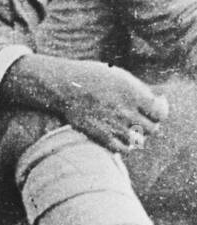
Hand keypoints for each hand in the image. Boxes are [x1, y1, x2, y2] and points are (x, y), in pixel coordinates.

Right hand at [45, 59, 167, 154]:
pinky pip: (122, 149)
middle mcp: (126, 111)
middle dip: (148, 125)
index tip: (155, 108)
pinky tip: (118, 138)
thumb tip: (157, 102)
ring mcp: (114, 125)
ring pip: (138, 141)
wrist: (63, 85)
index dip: (160, 112)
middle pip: (152, 129)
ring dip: (136, 136)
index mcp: (133, 94)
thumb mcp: (119, 76)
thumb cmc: (92, 77)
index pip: (160, 113)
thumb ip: (139, 90)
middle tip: (140, 120)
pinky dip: (124, 146)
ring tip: (128, 129)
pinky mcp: (101, 136)